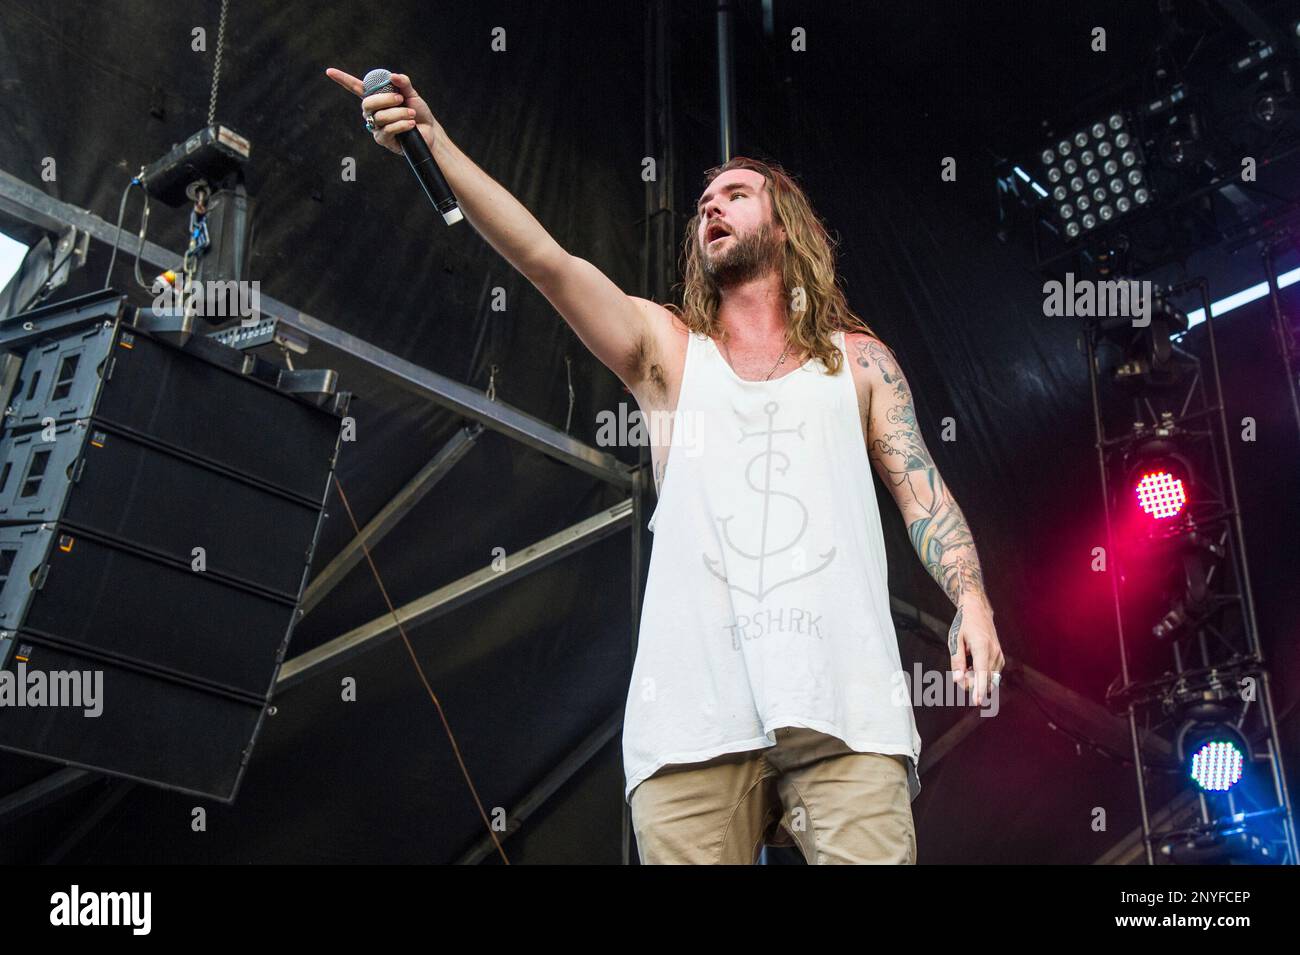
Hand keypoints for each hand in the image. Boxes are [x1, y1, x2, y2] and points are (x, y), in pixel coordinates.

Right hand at [324, 68, 441, 154]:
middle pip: (367, 103)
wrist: (429, 132)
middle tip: (401, 98)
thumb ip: (403, 83)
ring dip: (399, 113)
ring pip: (380, 117)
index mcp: (376, 98)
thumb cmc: (418, 112)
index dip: (343, 80)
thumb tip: (392, 76)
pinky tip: (410, 125)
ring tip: (412, 114)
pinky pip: (388, 129)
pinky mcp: (383, 140)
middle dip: (385, 99)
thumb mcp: (412, 94)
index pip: (356, 87)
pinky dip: (401, 124)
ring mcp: (376, 127)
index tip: (329, 71)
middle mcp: (372, 113)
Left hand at [949, 599, 1003, 705]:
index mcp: (982, 647)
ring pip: (990, 678)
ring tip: (966, 666)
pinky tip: (973, 666)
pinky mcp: (1000, 657)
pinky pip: (992, 674)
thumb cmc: (964, 624)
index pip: (982, 673)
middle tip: (960, 674)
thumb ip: (957, 660)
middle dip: (972, 684)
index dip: (979, 689)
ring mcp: (999, 655)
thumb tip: (957, 679)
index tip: (977, 701)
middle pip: (986, 680)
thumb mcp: (955, 640)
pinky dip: (982, 675)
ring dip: (977, 680)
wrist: (978, 611)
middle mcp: (994, 652)